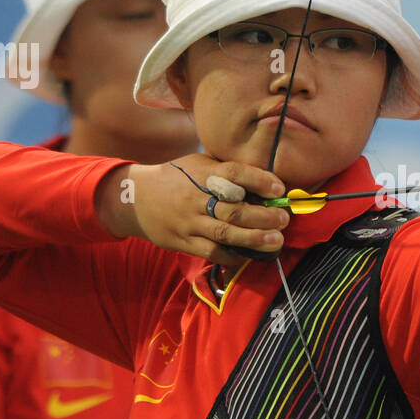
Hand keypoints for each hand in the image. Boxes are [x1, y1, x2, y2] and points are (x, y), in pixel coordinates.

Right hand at [96, 156, 288, 264]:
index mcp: (202, 173)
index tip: (279, 189)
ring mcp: (189, 222)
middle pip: (233, 209)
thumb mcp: (197, 164)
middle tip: (284, 219)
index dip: (259, 180)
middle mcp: (196, 198)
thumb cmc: (176, 178)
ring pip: (225, 233)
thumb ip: (225, 169)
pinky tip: (249, 254)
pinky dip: (233, 254)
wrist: (135, 199)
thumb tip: (265, 176)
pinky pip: (211, 251)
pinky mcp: (183, 242)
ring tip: (277, 240)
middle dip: (263, 216)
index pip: (234, 173)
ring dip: (254, 238)